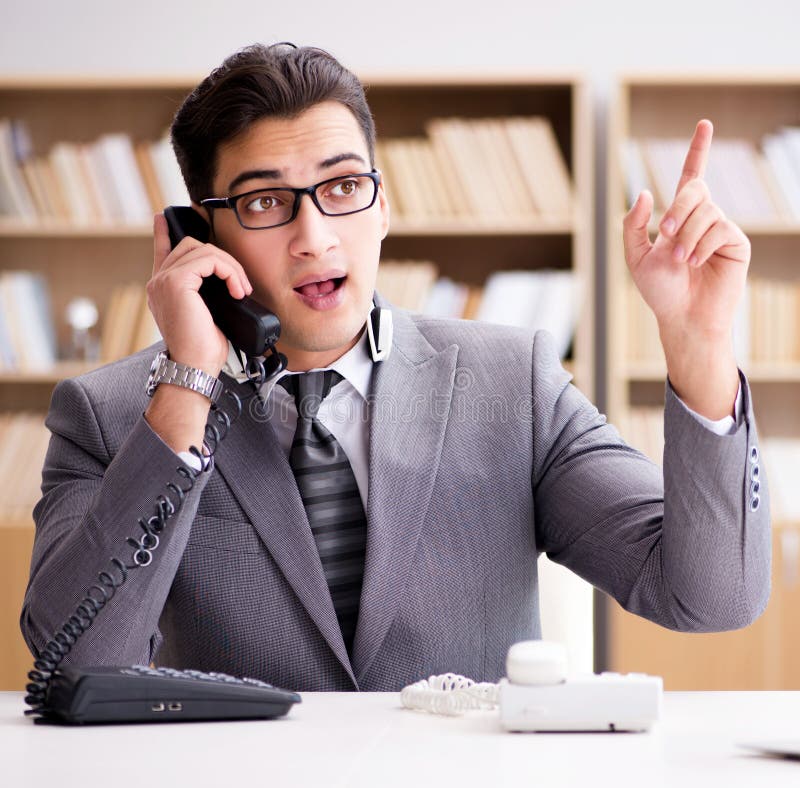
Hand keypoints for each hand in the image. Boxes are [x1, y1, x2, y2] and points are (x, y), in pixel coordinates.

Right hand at [147, 212, 252, 375]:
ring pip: (203, 250)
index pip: (161, 252)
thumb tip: (228, 286)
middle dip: (223, 259)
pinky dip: (229, 271)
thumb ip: (207, 295)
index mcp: (163, 290)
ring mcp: (164, 280)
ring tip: (241, 290)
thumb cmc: (203, 349)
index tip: (162, 217)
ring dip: (231, 267)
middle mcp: (158, 282)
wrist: (194, 367)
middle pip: (191, 247)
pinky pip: (209, 260)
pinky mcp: (176, 282)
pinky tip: (237, 290)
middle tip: (240, 284)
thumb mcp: (207, 316)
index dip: (163, 233)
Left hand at [622, 120, 747, 418]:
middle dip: (677, 209)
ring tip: (680, 261)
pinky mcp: (735, 243)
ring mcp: (720, 228)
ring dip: (685, 237)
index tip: (704, 125)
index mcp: (679, 217)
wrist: (682, 316)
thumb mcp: (635, 256)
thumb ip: (634, 225)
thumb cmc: (659, 290)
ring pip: (703, 212)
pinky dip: (701, 245)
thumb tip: (646, 192)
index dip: (697, 151)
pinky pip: (718, 229)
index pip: (690, 177)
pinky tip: (695, 263)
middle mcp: (703, 217)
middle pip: (693, 189)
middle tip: (665, 235)